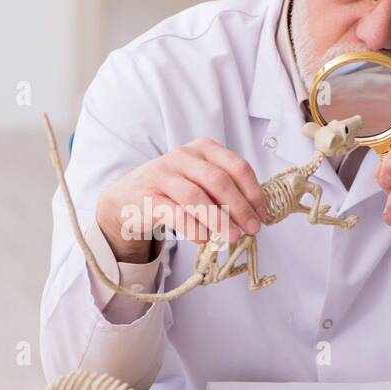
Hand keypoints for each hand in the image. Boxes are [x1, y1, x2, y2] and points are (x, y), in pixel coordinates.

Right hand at [96, 138, 269, 263]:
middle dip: (240, 207)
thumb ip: (224, 191)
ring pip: (196, 197)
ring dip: (219, 220)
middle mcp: (183, 156)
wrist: (129, 196)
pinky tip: (205, 240)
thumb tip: (254, 216)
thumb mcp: (200, 180)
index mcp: (203, 149)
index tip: (261, 215)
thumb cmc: (173, 189)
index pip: (236, 166)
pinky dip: (194, 229)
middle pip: (219, 180)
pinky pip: (175, 214)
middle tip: (251, 230)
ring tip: (233, 238)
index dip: (253, 192)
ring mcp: (163, 175)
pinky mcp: (148, 197)